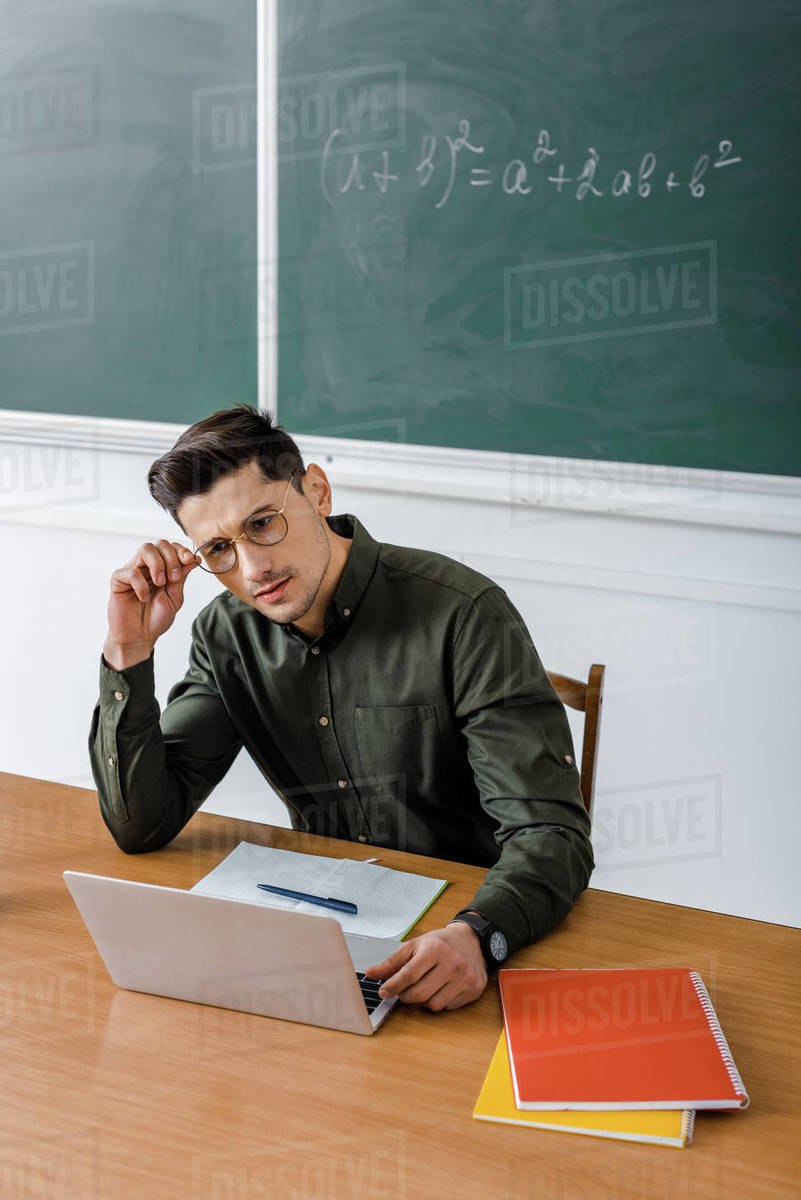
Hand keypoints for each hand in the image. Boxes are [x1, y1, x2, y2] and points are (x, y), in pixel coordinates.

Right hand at [103, 540, 198, 668]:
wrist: (139, 637)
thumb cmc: (156, 618)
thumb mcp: (175, 597)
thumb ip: (182, 577)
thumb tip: (195, 558)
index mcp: (162, 568)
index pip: (171, 547)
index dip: (181, 550)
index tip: (190, 560)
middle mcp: (147, 566)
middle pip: (160, 544)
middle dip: (172, 558)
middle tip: (174, 579)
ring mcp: (132, 570)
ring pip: (145, 549)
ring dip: (158, 564)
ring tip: (160, 584)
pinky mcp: (118, 580)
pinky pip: (130, 572)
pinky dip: (141, 584)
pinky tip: (144, 598)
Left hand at [364, 922, 487, 1011]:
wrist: (470, 940)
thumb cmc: (440, 943)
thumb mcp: (415, 946)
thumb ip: (392, 962)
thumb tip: (371, 973)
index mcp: (435, 949)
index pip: (408, 974)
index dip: (392, 986)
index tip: (383, 992)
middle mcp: (452, 964)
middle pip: (419, 994)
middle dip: (405, 996)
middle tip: (403, 991)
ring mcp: (465, 978)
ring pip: (433, 1004)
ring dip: (423, 1001)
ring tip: (424, 987)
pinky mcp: (473, 990)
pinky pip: (447, 1007)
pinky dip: (439, 1001)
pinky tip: (440, 989)